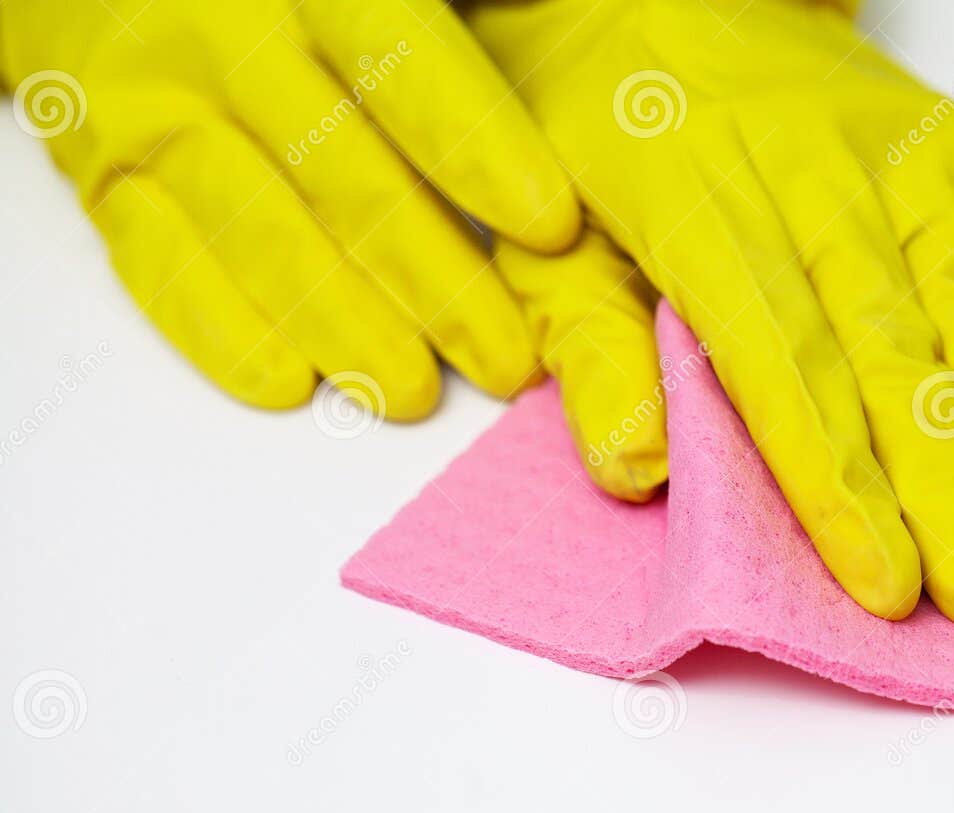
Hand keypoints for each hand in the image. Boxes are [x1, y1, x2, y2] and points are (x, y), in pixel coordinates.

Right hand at [1, 0, 620, 418]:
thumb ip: (467, 26)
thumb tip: (609, 95)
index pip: (403, 62)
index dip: (478, 149)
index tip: (552, 227)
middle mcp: (228, 34)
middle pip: (343, 173)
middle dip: (434, 280)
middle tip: (505, 362)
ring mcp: (157, 105)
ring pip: (258, 230)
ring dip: (340, 323)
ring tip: (413, 394)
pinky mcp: (103, 171)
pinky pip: (153, 260)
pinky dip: (218, 330)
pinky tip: (288, 384)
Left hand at [467, 0, 953, 626]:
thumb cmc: (605, 137)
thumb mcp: (552, 246)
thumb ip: (595, 354)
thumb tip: (637, 469)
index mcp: (705, 200)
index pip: (784, 359)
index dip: (839, 479)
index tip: (884, 581)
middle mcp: (824, 177)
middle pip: (901, 347)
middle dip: (953, 482)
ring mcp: (912, 163)